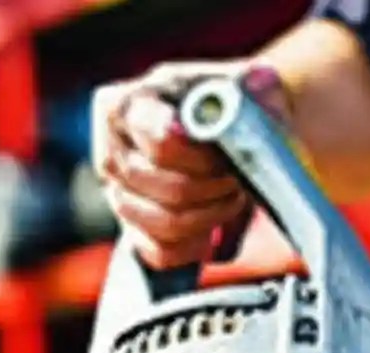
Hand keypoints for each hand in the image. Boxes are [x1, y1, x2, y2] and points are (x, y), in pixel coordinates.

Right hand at [92, 62, 292, 268]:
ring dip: (211, 215)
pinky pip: (160, 253)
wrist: (240, 133)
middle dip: (214, 188)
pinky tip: (214, 229)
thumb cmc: (239, 104)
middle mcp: (111, 149)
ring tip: (232, 196)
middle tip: (238, 177)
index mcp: (128, 104)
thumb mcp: (248, 82)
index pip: (159, 142)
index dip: (201, 157)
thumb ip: (255, 83)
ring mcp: (117, 193)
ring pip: (163, 223)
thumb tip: (258, 83)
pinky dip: (194, 247)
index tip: (229, 157)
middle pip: (164, 187)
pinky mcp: (133, 229)